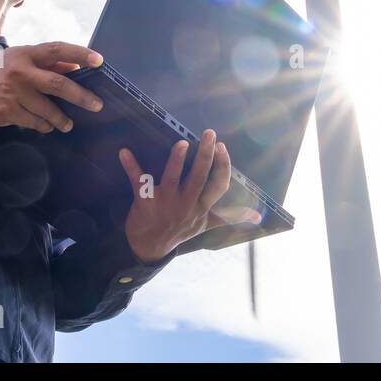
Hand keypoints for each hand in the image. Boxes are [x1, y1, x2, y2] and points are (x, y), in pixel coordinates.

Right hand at [0, 42, 104, 133]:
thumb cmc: (1, 71)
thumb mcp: (22, 59)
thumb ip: (48, 64)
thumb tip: (75, 68)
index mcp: (27, 54)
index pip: (57, 50)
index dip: (79, 54)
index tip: (99, 60)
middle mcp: (21, 72)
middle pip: (57, 84)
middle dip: (81, 96)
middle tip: (96, 104)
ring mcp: (14, 92)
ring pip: (47, 109)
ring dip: (62, 119)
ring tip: (68, 123)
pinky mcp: (8, 111)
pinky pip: (34, 122)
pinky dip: (45, 126)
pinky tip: (48, 126)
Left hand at [116, 129, 259, 263]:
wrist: (149, 246)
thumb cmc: (180, 231)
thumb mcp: (206, 225)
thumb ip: (230, 216)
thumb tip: (257, 217)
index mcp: (201, 207)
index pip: (218, 186)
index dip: (222, 166)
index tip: (222, 147)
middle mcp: (186, 203)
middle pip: (198, 177)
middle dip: (205, 154)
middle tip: (209, 134)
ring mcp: (165, 201)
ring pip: (172, 177)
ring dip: (177, 159)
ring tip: (182, 143)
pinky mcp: (144, 200)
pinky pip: (138, 180)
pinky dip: (130, 166)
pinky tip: (124, 152)